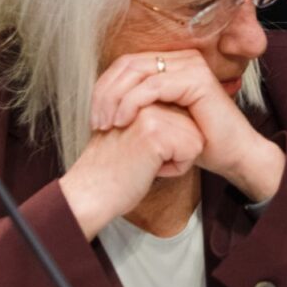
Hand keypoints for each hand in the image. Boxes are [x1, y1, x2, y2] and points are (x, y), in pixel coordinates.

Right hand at [58, 103, 204, 239]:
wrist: (90, 192)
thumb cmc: (114, 168)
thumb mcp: (135, 130)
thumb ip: (159, 116)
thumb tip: (190, 115)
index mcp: (141, 95)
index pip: (185, 116)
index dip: (172, 142)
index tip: (142, 149)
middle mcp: (146, 98)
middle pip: (193, 126)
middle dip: (176, 149)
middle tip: (142, 158)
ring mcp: (151, 112)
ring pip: (195, 138)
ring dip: (176, 159)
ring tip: (145, 162)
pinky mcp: (156, 131)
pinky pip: (192, 152)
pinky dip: (177, 168)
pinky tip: (149, 168)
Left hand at [90, 50, 284, 202]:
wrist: (231, 155)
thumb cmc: (196, 141)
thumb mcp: (159, 119)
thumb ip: (137, 103)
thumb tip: (103, 100)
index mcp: (172, 63)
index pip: (126, 64)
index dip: (104, 88)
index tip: (95, 117)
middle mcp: (182, 58)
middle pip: (127, 64)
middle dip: (105, 93)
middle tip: (96, 122)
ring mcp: (191, 65)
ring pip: (136, 72)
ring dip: (114, 99)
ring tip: (106, 124)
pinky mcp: (197, 79)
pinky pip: (153, 86)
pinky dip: (131, 103)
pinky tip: (122, 121)